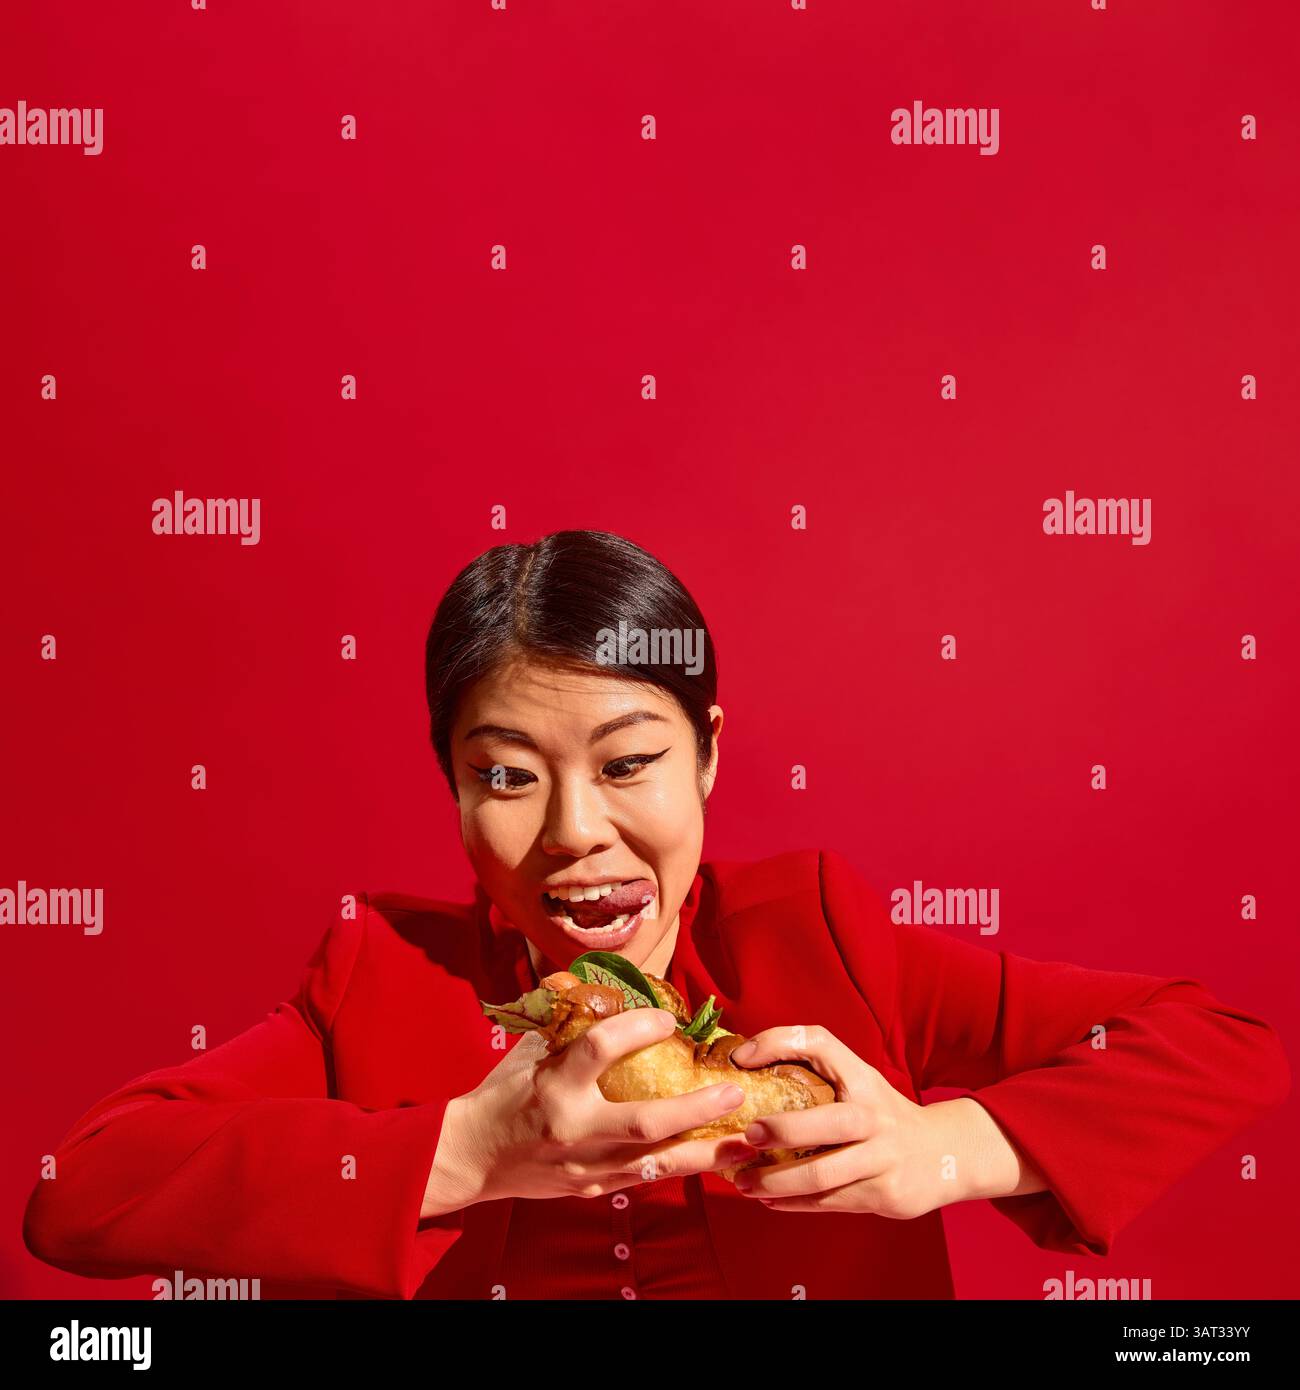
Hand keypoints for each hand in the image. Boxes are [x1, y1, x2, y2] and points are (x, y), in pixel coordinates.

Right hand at [422, 1009, 760, 1215]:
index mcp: (553, 1085)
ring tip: (743, 1136)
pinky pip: (645, 1179)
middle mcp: (573, 1128)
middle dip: (696, 1108)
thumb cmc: (502, 1094)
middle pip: (645, 1122)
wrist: (470, 1156)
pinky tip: (710, 1157)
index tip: (668, 1018)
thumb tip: (606, 986)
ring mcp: (584, 1166)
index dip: (638, 1028)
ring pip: (656, 1163)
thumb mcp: (528, 1051)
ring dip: (704, 1150)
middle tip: (732, 1091)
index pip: (600, 1048)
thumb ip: (567, 1024)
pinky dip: (679, 1166)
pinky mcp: (591, 1188)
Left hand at [723, 1025, 982, 1216]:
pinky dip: (794, 1203)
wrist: (943, 1155)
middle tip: (745, 1136)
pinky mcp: (883, 1195)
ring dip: (776, 1181)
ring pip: (822, 1174)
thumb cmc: (880, 1112)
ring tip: (744, 1183)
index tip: (740, 1060)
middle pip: (824, 1125)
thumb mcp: (857, 1080)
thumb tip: (746, 1061)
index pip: (819, 1042)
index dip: (776, 1043)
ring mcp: (882, 1158)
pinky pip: (830, 1201)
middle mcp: (874, 1117)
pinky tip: (769, 1201)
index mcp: (862, 1078)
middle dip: (781, 1131)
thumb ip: (813, 1067)